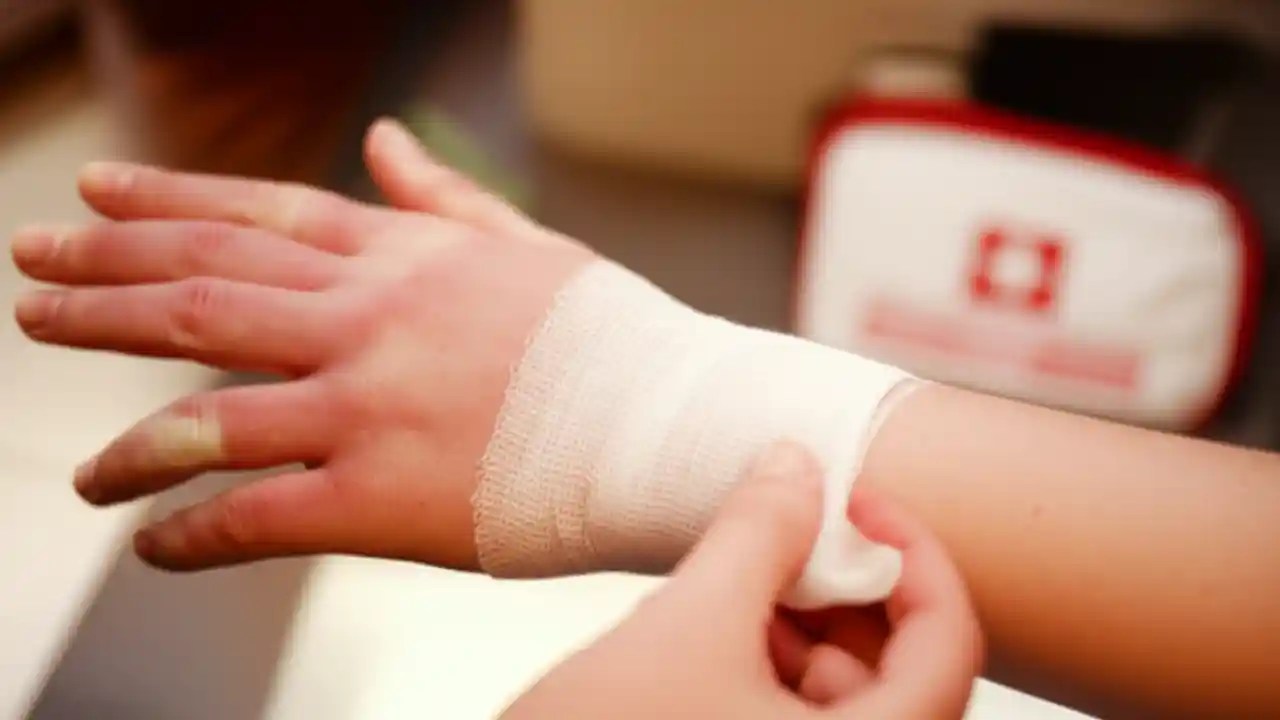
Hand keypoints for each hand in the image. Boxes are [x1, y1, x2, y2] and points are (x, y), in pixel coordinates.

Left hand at [10, 119, 592, 569]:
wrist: (673, 424)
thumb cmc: (612, 339)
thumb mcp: (527, 248)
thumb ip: (443, 199)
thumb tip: (383, 140)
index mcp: (401, 260)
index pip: (254, 216)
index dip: (162, 204)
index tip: (90, 199)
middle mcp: (367, 322)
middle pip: (199, 293)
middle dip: (99, 284)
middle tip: (28, 277)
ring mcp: (366, 408)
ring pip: (202, 413)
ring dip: (125, 446)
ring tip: (80, 473)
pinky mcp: (379, 498)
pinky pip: (254, 515)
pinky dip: (192, 534)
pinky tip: (155, 547)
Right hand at [502, 443, 983, 719]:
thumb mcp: (687, 624)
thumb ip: (757, 535)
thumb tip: (797, 462)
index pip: (949, 642)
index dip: (913, 555)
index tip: (857, 504)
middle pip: (902, 671)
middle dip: (843, 591)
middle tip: (787, 538)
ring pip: (847, 700)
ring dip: (803, 630)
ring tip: (737, 589)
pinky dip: (771, 671)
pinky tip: (715, 641)